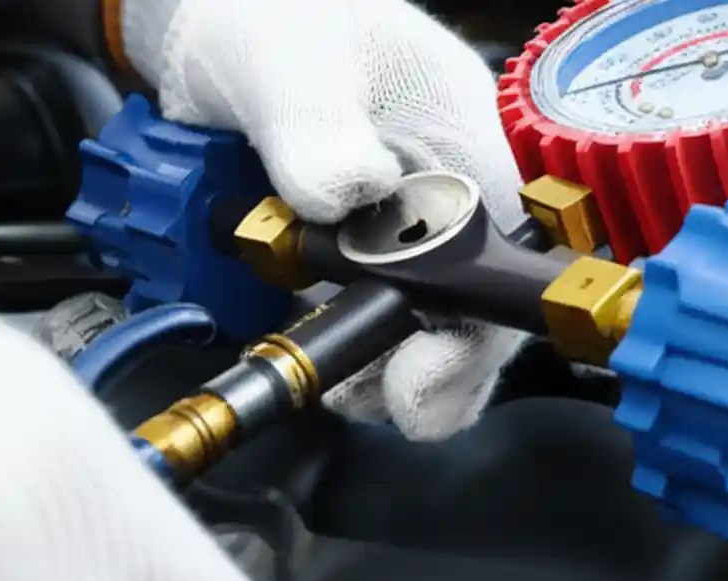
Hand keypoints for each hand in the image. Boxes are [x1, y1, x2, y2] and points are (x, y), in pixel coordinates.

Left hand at [122, 0, 529, 440]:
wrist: (229, 25)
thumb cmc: (279, 20)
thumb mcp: (291, 63)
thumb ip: (316, 127)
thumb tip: (345, 195)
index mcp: (465, 148)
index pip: (498, 271)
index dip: (467, 340)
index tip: (411, 380)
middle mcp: (452, 200)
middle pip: (474, 320)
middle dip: (421, 374)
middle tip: (356, 395)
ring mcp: (411, 230)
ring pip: (427, 332)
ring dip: (379, 368)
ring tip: (329, 373)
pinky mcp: (368, 250)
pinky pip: (377, 319)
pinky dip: (350, 346)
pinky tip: (313, 340)